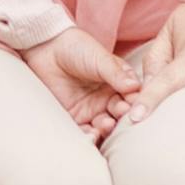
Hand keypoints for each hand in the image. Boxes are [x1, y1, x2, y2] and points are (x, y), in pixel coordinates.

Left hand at [17, 21, 138, 125]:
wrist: (47, 48)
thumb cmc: (77, 48)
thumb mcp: (99, 58)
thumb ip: (116, 73)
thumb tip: (135, 87)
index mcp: (119, 84)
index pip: (132, 98)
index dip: (135, 104)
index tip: (137, 107)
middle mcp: (107, 100)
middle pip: (120, 115)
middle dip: (123, 118)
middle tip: (122, 117)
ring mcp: (91, 110)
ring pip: (104, 126)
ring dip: (107, 129)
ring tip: (106, 124)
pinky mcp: (74, 118)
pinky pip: (84, 132)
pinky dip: (89, 136)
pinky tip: (91, 135)